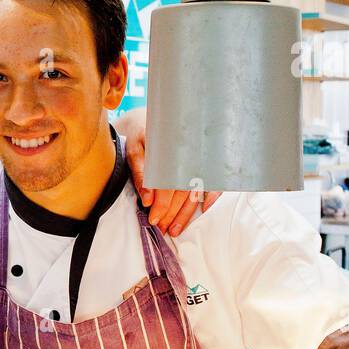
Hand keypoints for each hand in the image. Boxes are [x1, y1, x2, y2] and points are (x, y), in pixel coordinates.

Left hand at [115, 107, 220, 236]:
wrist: (154, 118)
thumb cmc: (142, 134)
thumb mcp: (135, 149)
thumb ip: (140, 172)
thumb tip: (147, 199)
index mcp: (170, 152)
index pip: (168, 186)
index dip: (161, 206)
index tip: (154, 220)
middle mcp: (188, 156)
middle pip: (183, 193)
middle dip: (173, 215)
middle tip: (164, 230)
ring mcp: (197, 160)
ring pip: (195, 191)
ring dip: (187, 213)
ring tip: (176, 229)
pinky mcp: (203, 163)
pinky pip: (213, 181)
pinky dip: (211, 196)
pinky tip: (204, 210)